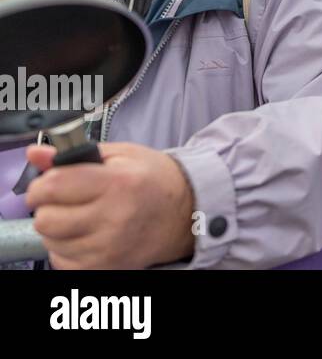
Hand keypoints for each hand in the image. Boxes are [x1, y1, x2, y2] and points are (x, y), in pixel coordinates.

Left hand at [25, 142, 196, 268]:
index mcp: (119, 183)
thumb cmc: (153, 180)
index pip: (53, 186)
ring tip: (81, 217)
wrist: (186, 213)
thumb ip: (75, 154)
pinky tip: (86, 235)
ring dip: (58, 229)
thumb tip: (36, 154)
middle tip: (66, 201)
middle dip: (49, 208)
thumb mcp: (121, 155)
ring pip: (51, 242)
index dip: (41, 185)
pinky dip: (67, 249)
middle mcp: (114, 218)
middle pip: (46, 219)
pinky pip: (61, 261)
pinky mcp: (106, 267)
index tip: (46, 185)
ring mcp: (110, 247)